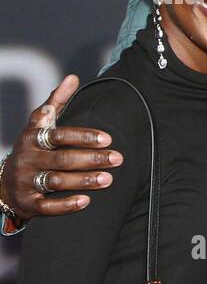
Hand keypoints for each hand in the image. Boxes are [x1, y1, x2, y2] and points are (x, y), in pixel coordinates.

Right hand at [2, 75, 122, 219]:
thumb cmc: (32, 149)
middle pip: (62, 159)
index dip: (82, 136)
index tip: (107, 138)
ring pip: (56, 181)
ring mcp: (27, 181)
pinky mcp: (28, 203)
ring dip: (83, 180)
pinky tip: (86, 201)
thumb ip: (55, 102)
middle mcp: (28, 159)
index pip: (58, 135)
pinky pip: (47, 206)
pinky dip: (66, 204)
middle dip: (91, 159)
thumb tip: (72, 77)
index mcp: (33, 139)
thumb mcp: (39, 125)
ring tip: (108, 179)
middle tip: (118, 159)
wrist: (4, 185)